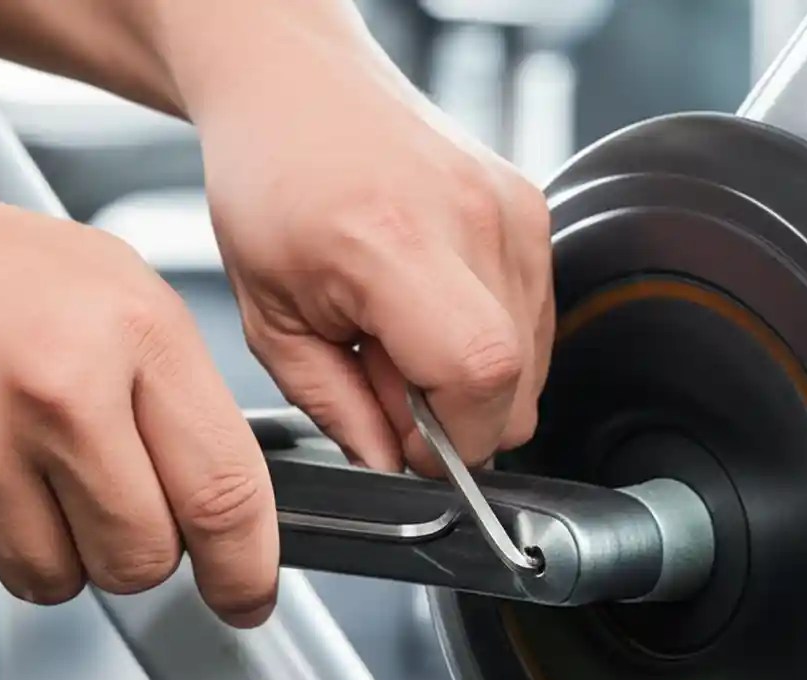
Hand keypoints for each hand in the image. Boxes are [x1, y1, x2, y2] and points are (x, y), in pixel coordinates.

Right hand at [0, 165, 277, 625]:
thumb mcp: (114, 288)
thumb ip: (179, 397)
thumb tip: (225, 508)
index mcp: (130, 331)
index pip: (223, 489)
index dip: (244, 564)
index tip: (245, 591)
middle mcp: (56, 386)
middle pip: (142, 558)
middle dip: (133, 549)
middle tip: (101, 496)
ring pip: (55, 580)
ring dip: (50, 547)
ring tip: (16, 463)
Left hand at [197, 46, 553, 474]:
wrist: (298, 89)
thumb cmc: (270, 186)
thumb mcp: (269, 316)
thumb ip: (333, 405)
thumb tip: (390, 463)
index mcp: (390, 241)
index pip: (476, 374)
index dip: (445, 436)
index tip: (402, 440)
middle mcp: (470, 216)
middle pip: (518, 382)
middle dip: (456, 418)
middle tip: (386, 382)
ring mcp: (512, 206)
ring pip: (535, 360)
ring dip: (471, 377)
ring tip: (400, 334)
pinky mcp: (532, 205)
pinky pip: (537, 317)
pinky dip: (490, 337)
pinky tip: (430, 308)